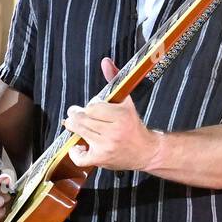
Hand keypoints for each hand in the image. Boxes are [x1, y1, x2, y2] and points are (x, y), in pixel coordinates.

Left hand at [62, 57, 164, 172]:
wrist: (147, 151)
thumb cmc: (133, 125)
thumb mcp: (126, 101)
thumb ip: (114, 80)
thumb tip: (105, 62)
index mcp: (121, 116)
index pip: (93, 107)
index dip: (90, 106)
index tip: (91, 108)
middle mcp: (114, 132)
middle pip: (82, 119)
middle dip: (76, 115)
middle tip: (76, 114)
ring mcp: (106, 147)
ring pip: (78, 133)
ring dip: (75, 128)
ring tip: (78, 126)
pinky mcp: (101, 160)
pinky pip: (79, 157)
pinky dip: (75, 151)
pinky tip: (80, 146)